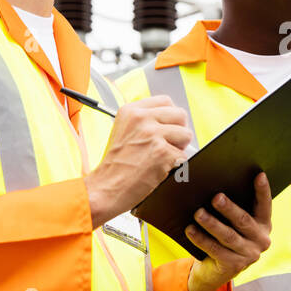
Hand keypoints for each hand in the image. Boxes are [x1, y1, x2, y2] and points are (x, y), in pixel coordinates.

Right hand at [84, 95, 191, 227]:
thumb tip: (172, 122)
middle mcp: (141, 119)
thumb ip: (145, 122)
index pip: (166, 101)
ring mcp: (152, 134)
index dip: (170, 117)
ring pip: (186, 134)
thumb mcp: (123, 131)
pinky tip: (159, 170)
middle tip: (166, 145)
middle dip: (178, 132)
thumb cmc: (114, 166)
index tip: (165, 129)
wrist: (105, 189)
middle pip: (180, 115)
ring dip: (178, 149)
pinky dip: (176, 166)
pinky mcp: (162, 152)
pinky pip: (184, 156)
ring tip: (160, 158)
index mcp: (131, 110)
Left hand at [185, 173, 271, 290]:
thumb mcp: (232, 223)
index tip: (259, 175)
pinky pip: (216, 250)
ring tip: (198, 213)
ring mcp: (249, 255)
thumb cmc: (223, 237)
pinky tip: (191, 230)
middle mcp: (261, 240)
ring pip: (228, 236)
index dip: (263, 190)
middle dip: (229, 208)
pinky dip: (202, 239)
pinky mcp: (234, 266)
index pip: (265, 205)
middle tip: (216, 197)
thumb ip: (232, 209)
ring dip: (212, 224)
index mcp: (263, 225)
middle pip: (244, 220)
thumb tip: (214, 187)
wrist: (215, 270)